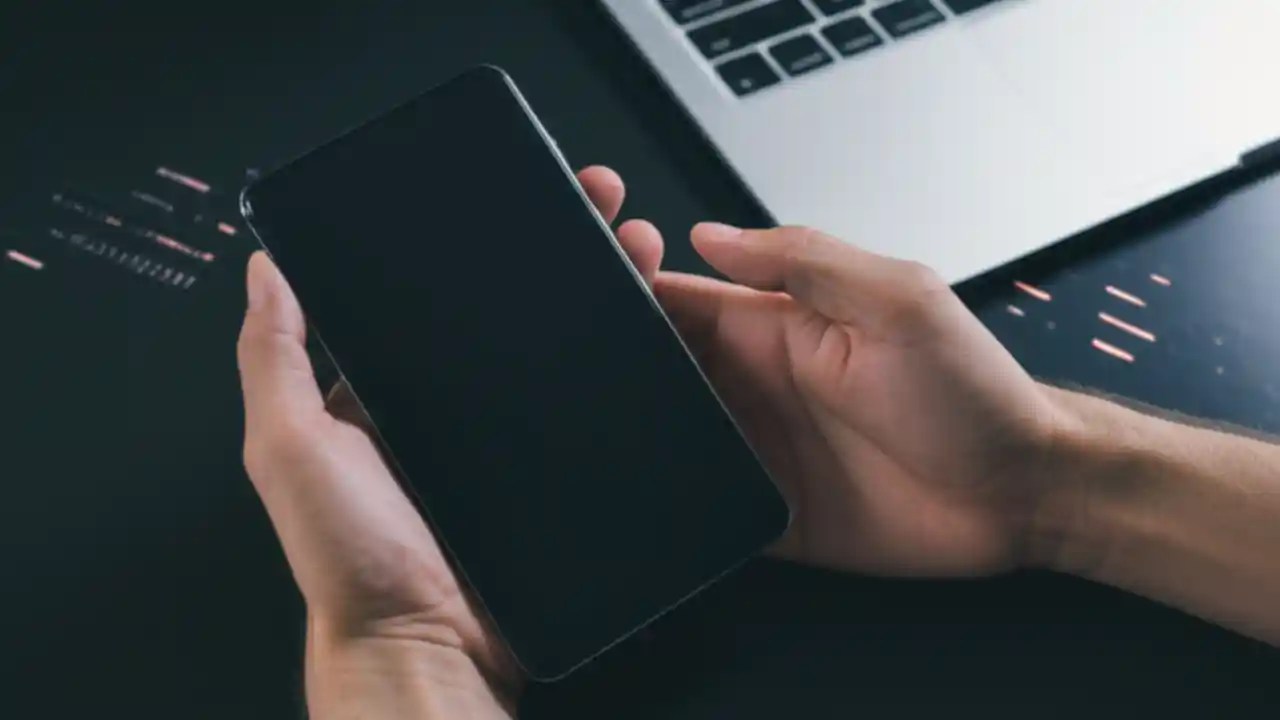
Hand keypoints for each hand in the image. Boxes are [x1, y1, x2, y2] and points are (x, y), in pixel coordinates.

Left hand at [235, 167, 636, 716]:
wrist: (431, 651)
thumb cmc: (349, 558)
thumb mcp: (287, 448)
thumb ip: (273, 360)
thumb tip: (262, 267)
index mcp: (379, 394)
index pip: (428, 297)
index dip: (468, 240)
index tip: (507, 191)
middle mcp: (443, 413)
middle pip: (505, 315)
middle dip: (556, 252)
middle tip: (598, 204)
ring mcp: (503, 444)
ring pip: (557, 353)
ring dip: (601, 297)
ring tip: (637, 247)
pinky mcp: (551, 475)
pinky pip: (585, 412)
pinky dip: (618, 369)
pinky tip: (650, 327)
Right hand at [613, 215, 1067, 575]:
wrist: (1020, 495)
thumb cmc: (972, 390)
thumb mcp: (898, 301)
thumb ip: (806, 261)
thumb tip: (711, 234)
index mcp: (774, 328)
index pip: (678, 298)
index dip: (628, 279)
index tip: (592, 266)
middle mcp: (751, 389)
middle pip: (654, 368)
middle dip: (604, 357)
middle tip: (563, 356)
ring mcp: (753, 454)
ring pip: (659, 436)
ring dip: (621, 430)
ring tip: (576, 424)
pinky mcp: (761, 516)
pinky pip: (692, 508)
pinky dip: (656, 504)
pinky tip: (625, 498)